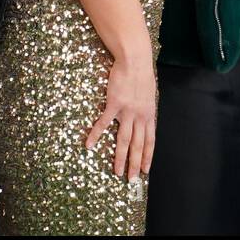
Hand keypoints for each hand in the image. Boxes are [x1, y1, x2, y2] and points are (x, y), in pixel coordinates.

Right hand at [86, 52, 156, 181]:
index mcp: (149, 114)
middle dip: (136, 163)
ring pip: (124, 140)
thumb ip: (145, 108)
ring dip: (120, 157)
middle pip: (138, 145)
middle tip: (132, 179)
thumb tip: (145, 117)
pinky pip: (104, 123)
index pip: (150, 140)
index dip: (148, 156)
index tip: (146, 170)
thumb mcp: (149, 94)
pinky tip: (89, 145)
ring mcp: (127, 111)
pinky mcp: (114, 104)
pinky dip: (95, 135)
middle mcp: (140, 116)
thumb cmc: (141, 74)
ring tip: (117, 172)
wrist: (135, 60)